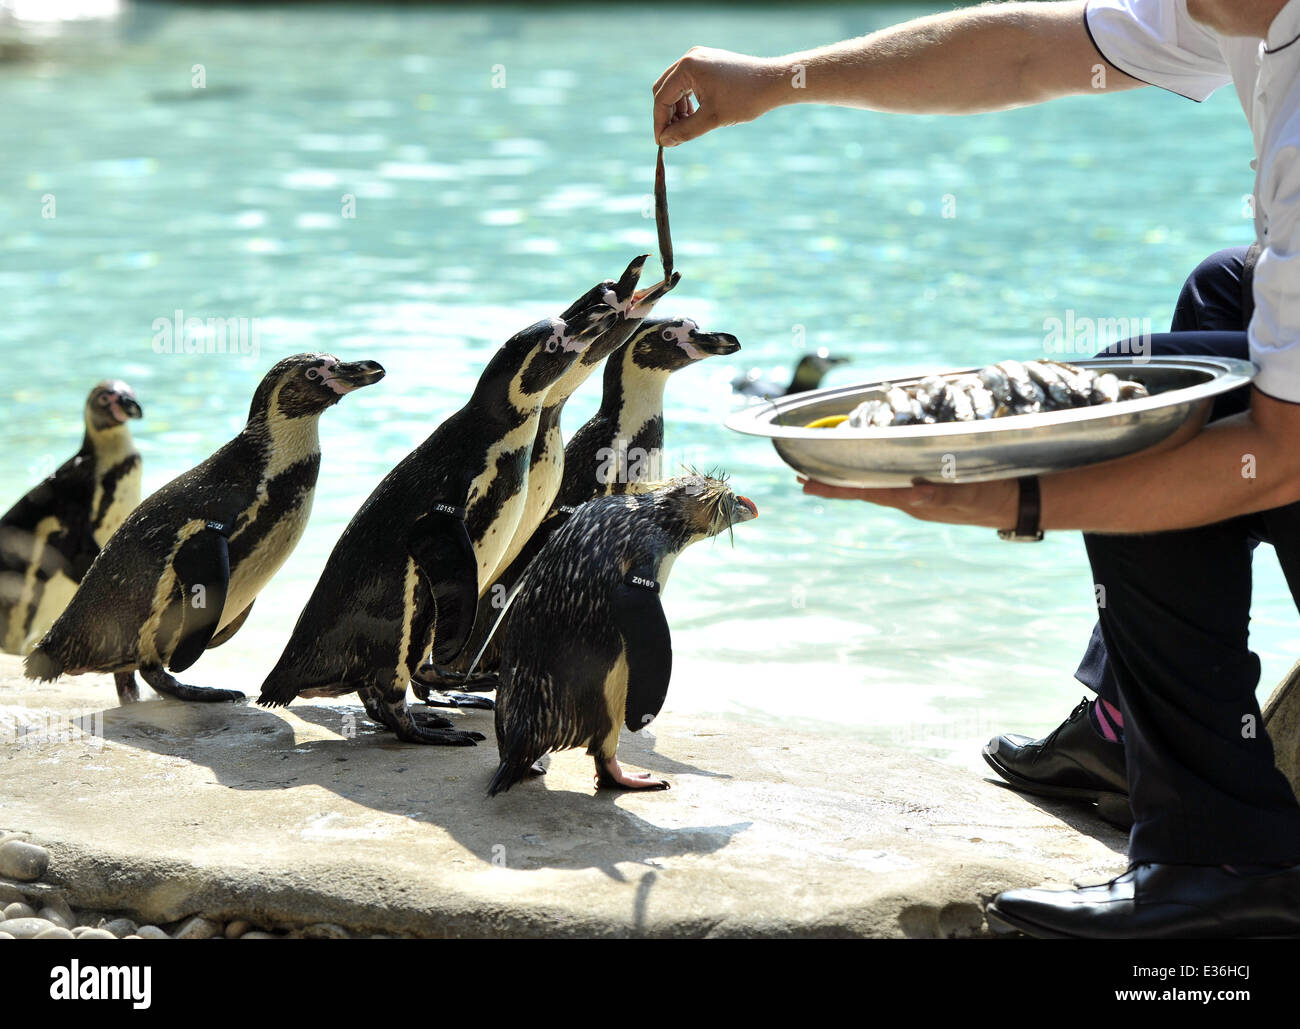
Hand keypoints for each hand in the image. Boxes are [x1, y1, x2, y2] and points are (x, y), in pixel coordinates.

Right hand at [653, 47, 788, 145]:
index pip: (662, 98)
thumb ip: (685, 131)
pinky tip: (695, 116)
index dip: (660, 123)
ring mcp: (699, 58)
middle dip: (666, 115)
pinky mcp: (708, 62)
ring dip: (676, 110)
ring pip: (675, 88)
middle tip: (671, 138)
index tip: (662, 143)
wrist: (773, 82)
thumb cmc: (745, 98)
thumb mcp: (712, 119)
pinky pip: (688, 83)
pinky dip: (687, 101)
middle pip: (664, 90)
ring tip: (685, 129)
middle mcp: (690, 57)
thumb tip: (664, 142)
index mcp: (688, 67)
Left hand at [798, 475, 1018, 528]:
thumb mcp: (968, 495)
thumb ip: (941, 496)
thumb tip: (915, 494)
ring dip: (852, 479)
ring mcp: (920, 495)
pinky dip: (878, 475)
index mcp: (912, 500)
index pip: (865, 491)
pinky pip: (897, 482)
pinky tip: (871, 471)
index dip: (835, 487)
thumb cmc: (993, 496)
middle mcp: (910, 498)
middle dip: (833, 483)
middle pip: (864, 489)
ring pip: (878, 485)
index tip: (806, 484)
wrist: (1020, 503)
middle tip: (801, 478)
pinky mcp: (932, 489)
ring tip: (825, 474)